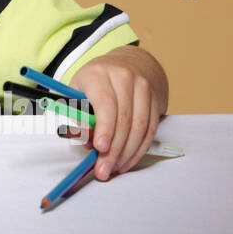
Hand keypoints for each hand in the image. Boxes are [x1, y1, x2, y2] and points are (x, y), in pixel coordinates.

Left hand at [69, 47, 166, 180]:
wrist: (128, 64)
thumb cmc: (96, 81)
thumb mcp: (77, 90)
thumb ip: (77, 115)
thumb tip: (85, 141)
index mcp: (99, 73)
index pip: (105, 103)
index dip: (104, 128)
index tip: (99, 147)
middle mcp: (124, 78)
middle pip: (123, 119)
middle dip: (113, 150)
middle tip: (103, 169)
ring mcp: (143, 88)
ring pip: (139, 127)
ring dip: (127, 153)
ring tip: (114, 168)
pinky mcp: (155, 101)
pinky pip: (150, 130)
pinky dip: (139, 149)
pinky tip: (127, 160)